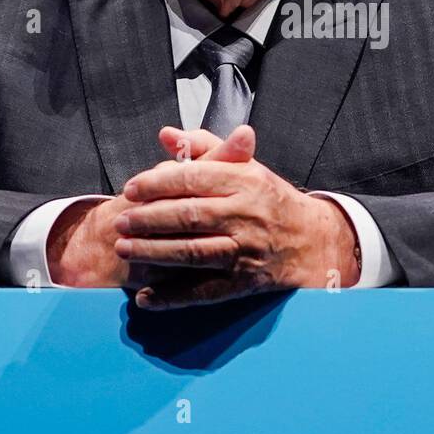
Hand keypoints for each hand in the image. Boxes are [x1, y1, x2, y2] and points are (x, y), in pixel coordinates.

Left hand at [116, 124, 360, 308]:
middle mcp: (246, 214)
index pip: (195, 178)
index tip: (131, 188)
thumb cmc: (270, 199)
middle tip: (120, 221)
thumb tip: (166, 135)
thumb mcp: (246, 167)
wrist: (313, 241)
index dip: (158, 183)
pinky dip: (173, 297)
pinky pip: (204, 291)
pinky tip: (145, 297)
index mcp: (246, 181)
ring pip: (193, 252)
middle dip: (148, 219)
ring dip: (153, 252)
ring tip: (124, 249)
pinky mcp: (245, 282)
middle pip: (189, 215)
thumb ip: (205, 148)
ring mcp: (246, 250)